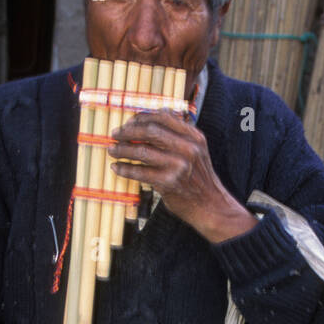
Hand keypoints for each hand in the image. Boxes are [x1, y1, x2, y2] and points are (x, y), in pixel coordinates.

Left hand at [110, 111, 256, 242]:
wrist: (211, 206)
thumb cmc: (198, 178)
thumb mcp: (197, 151)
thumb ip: (179, 136)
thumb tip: (149, 121)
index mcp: (194, 137)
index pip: (164, 117)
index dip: (142, 117)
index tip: (129, 122)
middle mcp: (188, 148)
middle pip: (150, 131)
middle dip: (128, 131)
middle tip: (115, 134)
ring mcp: (179, 166)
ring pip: (142, 151)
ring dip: (122, 149)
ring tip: (111, 149)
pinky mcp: (169, 183)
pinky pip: (140, 172)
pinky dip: (125, 169)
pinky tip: (116, 167)